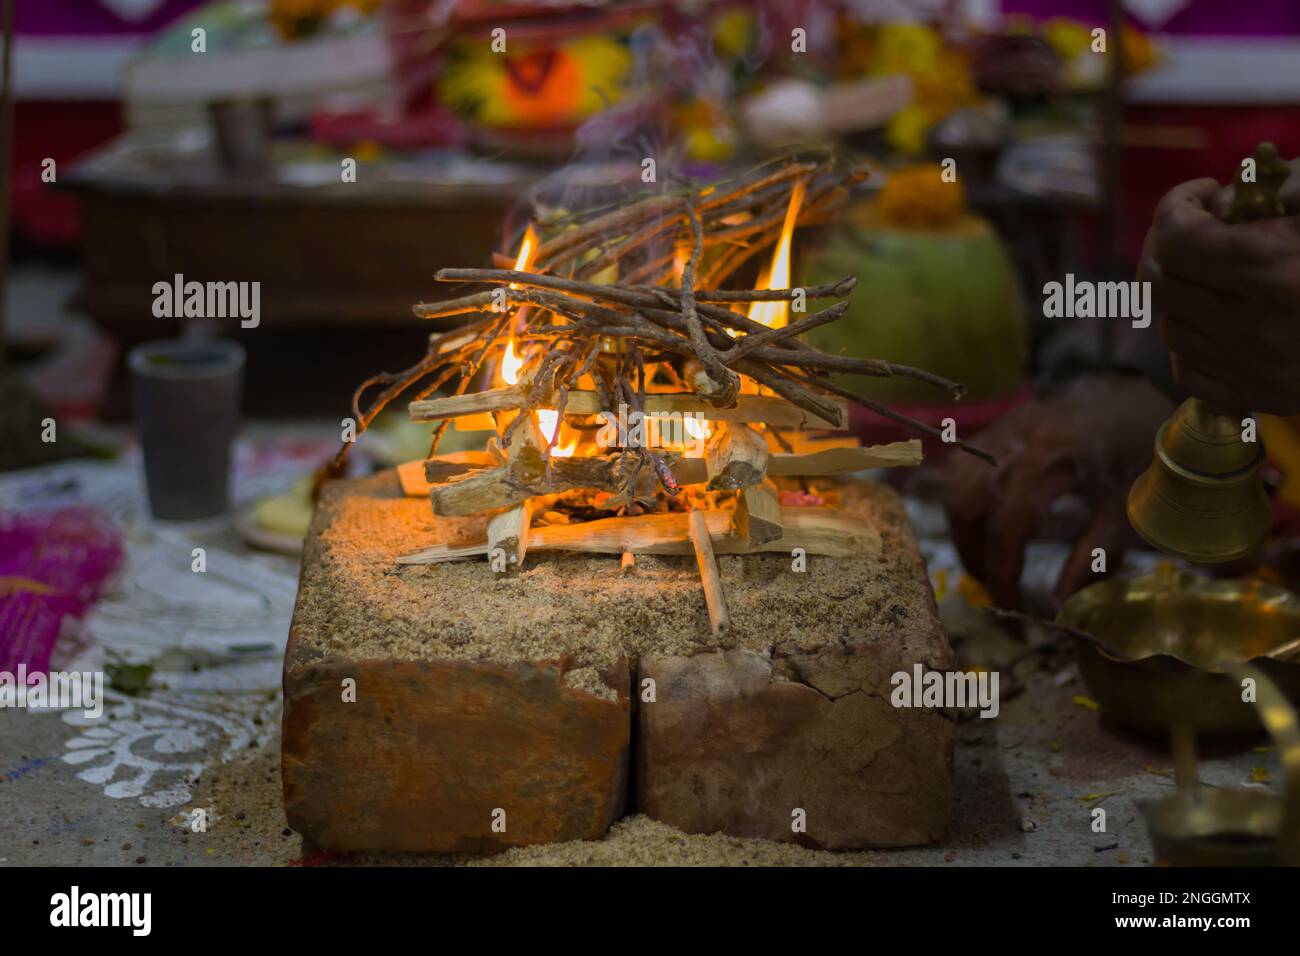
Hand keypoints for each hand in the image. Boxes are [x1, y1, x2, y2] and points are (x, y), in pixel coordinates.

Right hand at [943, 376, 1173, 609]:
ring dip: (964, 529)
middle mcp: (1017, 440)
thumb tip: (1058, 606)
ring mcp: (1003, 430)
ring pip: (955, 485)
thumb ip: (1094, 559)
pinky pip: (961, 468)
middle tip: (997, 586)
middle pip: (966, 504)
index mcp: (1053, 460)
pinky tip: (987, 522)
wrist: (1142, 399)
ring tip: (989, 558)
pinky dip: (965, 501)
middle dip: (974, 554)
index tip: (1010, 608)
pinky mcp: (998, 428)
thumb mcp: (1129, 511)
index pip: (1007, 525)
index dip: (1002, 572)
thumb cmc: (1143, 456)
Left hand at [1139, 164, 1299, 414]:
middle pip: (1160, 281)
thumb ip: (1289, 183)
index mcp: (1267, 266)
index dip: (1178, 207)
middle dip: (1171, 246)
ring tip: (1214, 274)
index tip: (1203, 195)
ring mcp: (1253, 365)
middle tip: (1198, 230)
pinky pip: (1189, 370)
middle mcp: (1251, 323)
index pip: (1175, 238)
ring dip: (1181, 293)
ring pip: (1170, 326)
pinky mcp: (1261, 395)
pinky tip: (1219, 318)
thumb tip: (1229, 193)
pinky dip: (1192, 342)